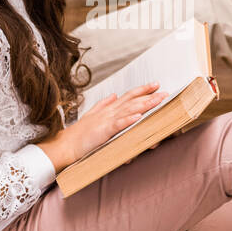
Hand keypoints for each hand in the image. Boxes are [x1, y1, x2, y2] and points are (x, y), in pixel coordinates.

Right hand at [43, 83, 166, 170]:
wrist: (66, 145)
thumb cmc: (79, 134)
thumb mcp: (92, 116)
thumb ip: (103, 104)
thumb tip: (114, 95)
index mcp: (108, 109)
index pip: (128, 96)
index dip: (142, 90)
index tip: (156, 85)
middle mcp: (109, 112)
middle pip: (132, 101)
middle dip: (149, 96)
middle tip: (165, 92)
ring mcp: (106, 121)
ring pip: (128, 110)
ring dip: (144, 105)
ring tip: (157, 100)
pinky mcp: (103, 132)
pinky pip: (117, 125)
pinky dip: (128, 120)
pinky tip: (138, 116)